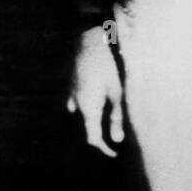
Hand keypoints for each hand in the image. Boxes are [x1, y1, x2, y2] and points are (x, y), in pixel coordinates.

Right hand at [67, 25, 123, 158]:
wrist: (91, 36)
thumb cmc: (110, 64)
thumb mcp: (119, 91)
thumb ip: (118, 116)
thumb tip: (116, 140)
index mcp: (88, 107)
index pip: (92, 137)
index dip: (103, 148)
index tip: (114, 153)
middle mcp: (76, 102)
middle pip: (87, 125)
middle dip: (101, 132)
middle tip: (118, 135)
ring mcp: (72, 91)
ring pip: (83, 112)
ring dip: (95, 117)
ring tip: (110, 115)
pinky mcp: (74, 82)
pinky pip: (80, 100)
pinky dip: (90, 104)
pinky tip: (100, 97)